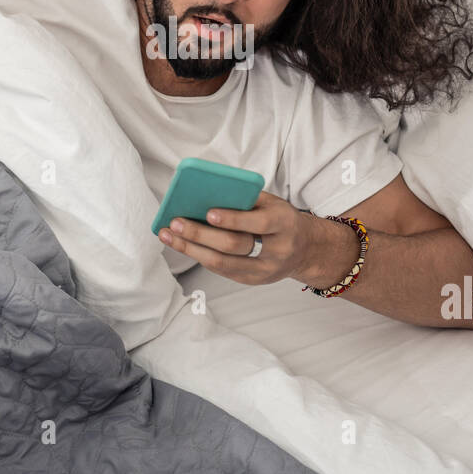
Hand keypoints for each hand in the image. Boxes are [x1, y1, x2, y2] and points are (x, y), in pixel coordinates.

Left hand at [156, 190, 317, 285]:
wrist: (304, 249)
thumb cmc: (281, 218)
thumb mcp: (272, 202)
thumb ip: (246, 198)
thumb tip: (206, 192)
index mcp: (285, 223)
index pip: (258, 224)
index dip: (233, 219)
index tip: (208, 212)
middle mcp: (277, 251)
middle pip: (235, 246)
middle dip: (201, 234)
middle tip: (175, 222)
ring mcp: (264, 271)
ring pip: (222, 264)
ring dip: (191, 249)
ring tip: (168, 234)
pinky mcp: (251, 281)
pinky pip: (220, 269)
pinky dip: (198, 255)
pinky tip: (181, 244)